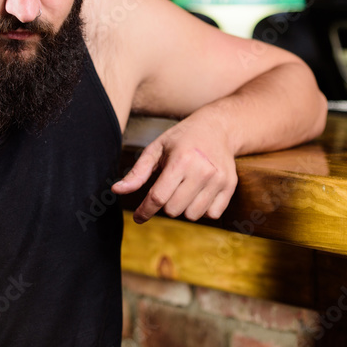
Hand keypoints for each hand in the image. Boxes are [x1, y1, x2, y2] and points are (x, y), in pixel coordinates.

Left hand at [111, 119, 238, 223]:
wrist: (218, 128)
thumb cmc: (182, 139)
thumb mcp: (156, 149)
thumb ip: (137, 173)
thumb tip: (117, 190)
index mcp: (181, 160)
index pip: (158, 197)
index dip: (145, 211)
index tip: (138, 217)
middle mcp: (202, 170)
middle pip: (174, 210)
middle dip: (165, 204)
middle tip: (169, 188)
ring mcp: (218, 179)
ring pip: (192, 215)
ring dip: (184, 207)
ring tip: (185, 188)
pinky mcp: (230, 186)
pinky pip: (212, 214)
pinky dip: (202, 209)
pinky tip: (200, 192)